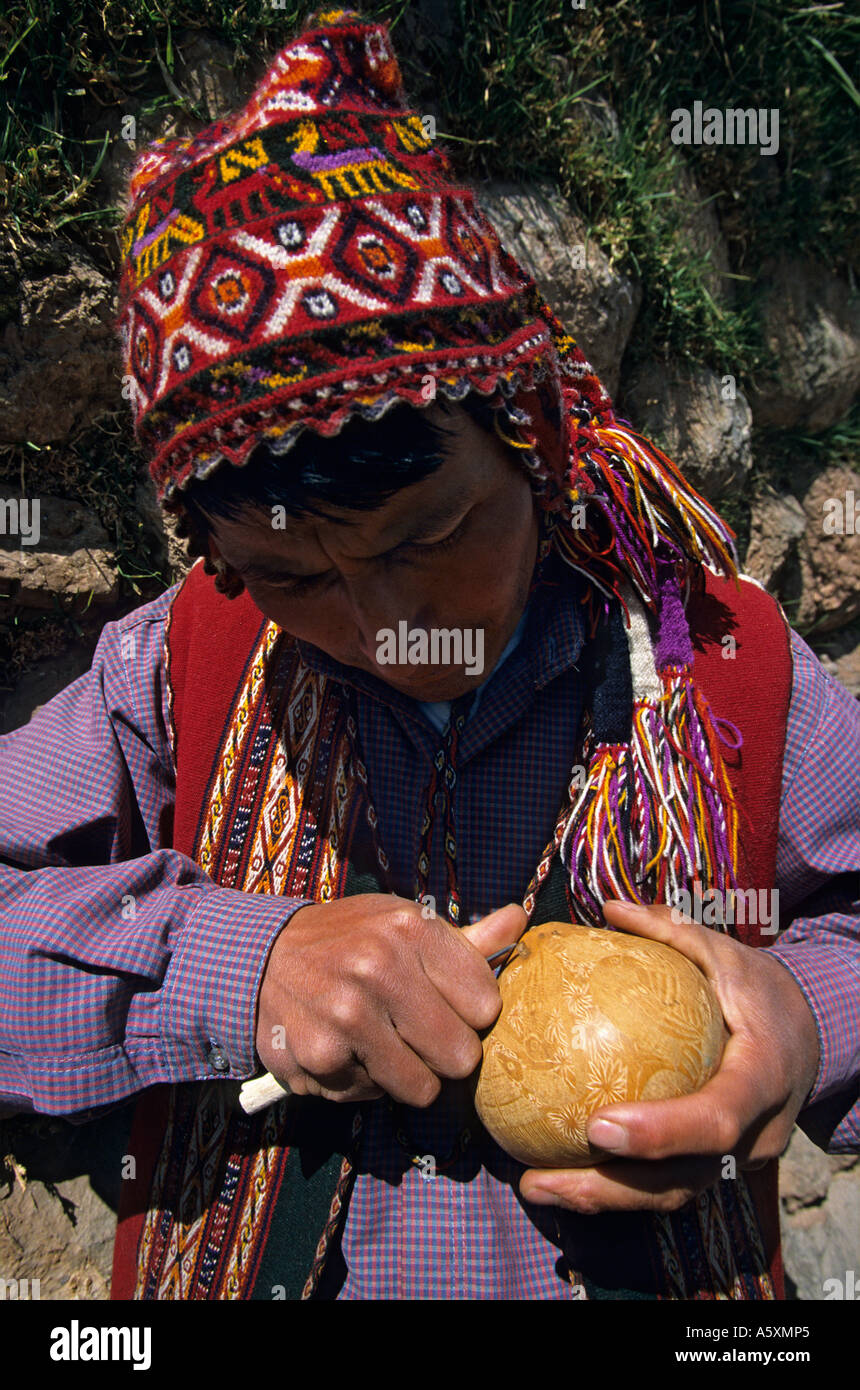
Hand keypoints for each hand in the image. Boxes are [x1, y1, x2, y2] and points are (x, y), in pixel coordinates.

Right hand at [255, 894, 525, 1105]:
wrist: (261, 957)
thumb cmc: (349, 941)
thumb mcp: (402, 924)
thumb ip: (465, 937)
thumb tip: (518, 921)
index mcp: (410, 929)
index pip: (487, 1006)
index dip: (470, 1013)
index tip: (447, 1004)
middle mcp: (379, 968)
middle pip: (462, 1056)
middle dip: (445, 1052)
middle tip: (417, 1032)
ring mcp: (347, 1016)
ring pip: (423, 1089)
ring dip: (407, 1074)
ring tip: (380, 1041)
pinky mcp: (319, 1057)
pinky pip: (374, 1097)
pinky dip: (363, 1082)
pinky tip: (344, 1049)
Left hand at [519, 900, 820, 1213]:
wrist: (811, 1036)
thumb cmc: (761, 991)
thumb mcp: (728, 955)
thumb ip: (673, 932)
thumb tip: (610, 909)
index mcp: (762, 1079)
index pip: (716, 1118)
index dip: (661, 1132)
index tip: (597, 1127)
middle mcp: (755, 1133)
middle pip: (685, 1178)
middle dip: (612, 1188)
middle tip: (540, 1179)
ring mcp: (737, 1160)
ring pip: (672, 1194)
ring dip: (601, 1199)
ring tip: (534, 1185)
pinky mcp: (716, 1167)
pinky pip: (666, 1185)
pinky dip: (614, 1187)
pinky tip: (557, 1173)